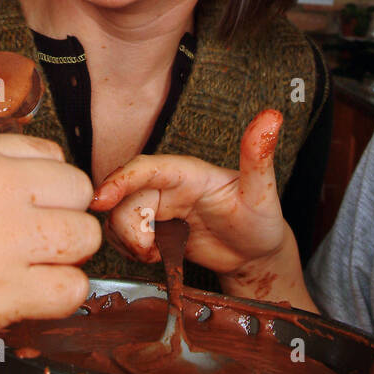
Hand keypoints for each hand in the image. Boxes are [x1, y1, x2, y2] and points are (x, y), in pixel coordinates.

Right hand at [0, 132, 101, 373]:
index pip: (51, 154)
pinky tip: (25, 302)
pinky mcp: (4, 290)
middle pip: (78, 190)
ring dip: (66, 260)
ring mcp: (3, 237)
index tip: (33, 211)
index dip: (48, 189)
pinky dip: (58, 300)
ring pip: (84, 237)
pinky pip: (71, 289)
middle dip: (65, 220)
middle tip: (35, 247)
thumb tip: (21, 195)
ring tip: (30, 275)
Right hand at [90, 110, 286, 274]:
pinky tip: (153, 257)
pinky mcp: (155, 228)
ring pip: (120, 217)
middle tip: (150, 251)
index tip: (101, 200)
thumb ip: (259, 156)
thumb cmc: (263, 221)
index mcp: (189, 173)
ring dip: (128, 240)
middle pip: (126, 198)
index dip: (121, 181)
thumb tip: (271, 117)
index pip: (147, 168)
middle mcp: (170, 186)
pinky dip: (130, 249)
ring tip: (155, 255)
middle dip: (128, 227)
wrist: (256, 254)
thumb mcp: (262, 192)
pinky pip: (125, 234)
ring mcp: (160, 207)